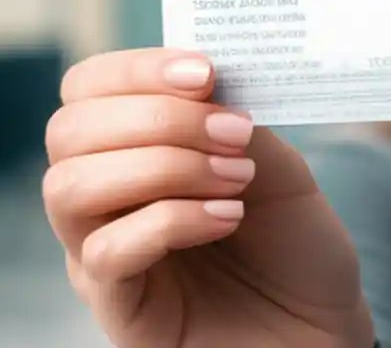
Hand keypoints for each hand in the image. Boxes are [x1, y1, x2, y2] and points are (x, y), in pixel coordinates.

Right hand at [43, 48, 374, 347]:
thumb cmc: (295, 246)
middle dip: (157, 117)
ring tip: (235, 178)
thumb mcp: (279, 165)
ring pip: (69, 187)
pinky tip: (227, 218)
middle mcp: (105, 200)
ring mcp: (102, 256)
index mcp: (133, 150)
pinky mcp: (119, 308)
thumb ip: (236, 121)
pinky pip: (105, 253)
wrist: (323, 327)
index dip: (136, 69)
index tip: (205, 72)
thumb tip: (205, 79)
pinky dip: (170, 220)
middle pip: (67, 131)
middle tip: (233, 133)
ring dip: (161, 165)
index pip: (88, 88)